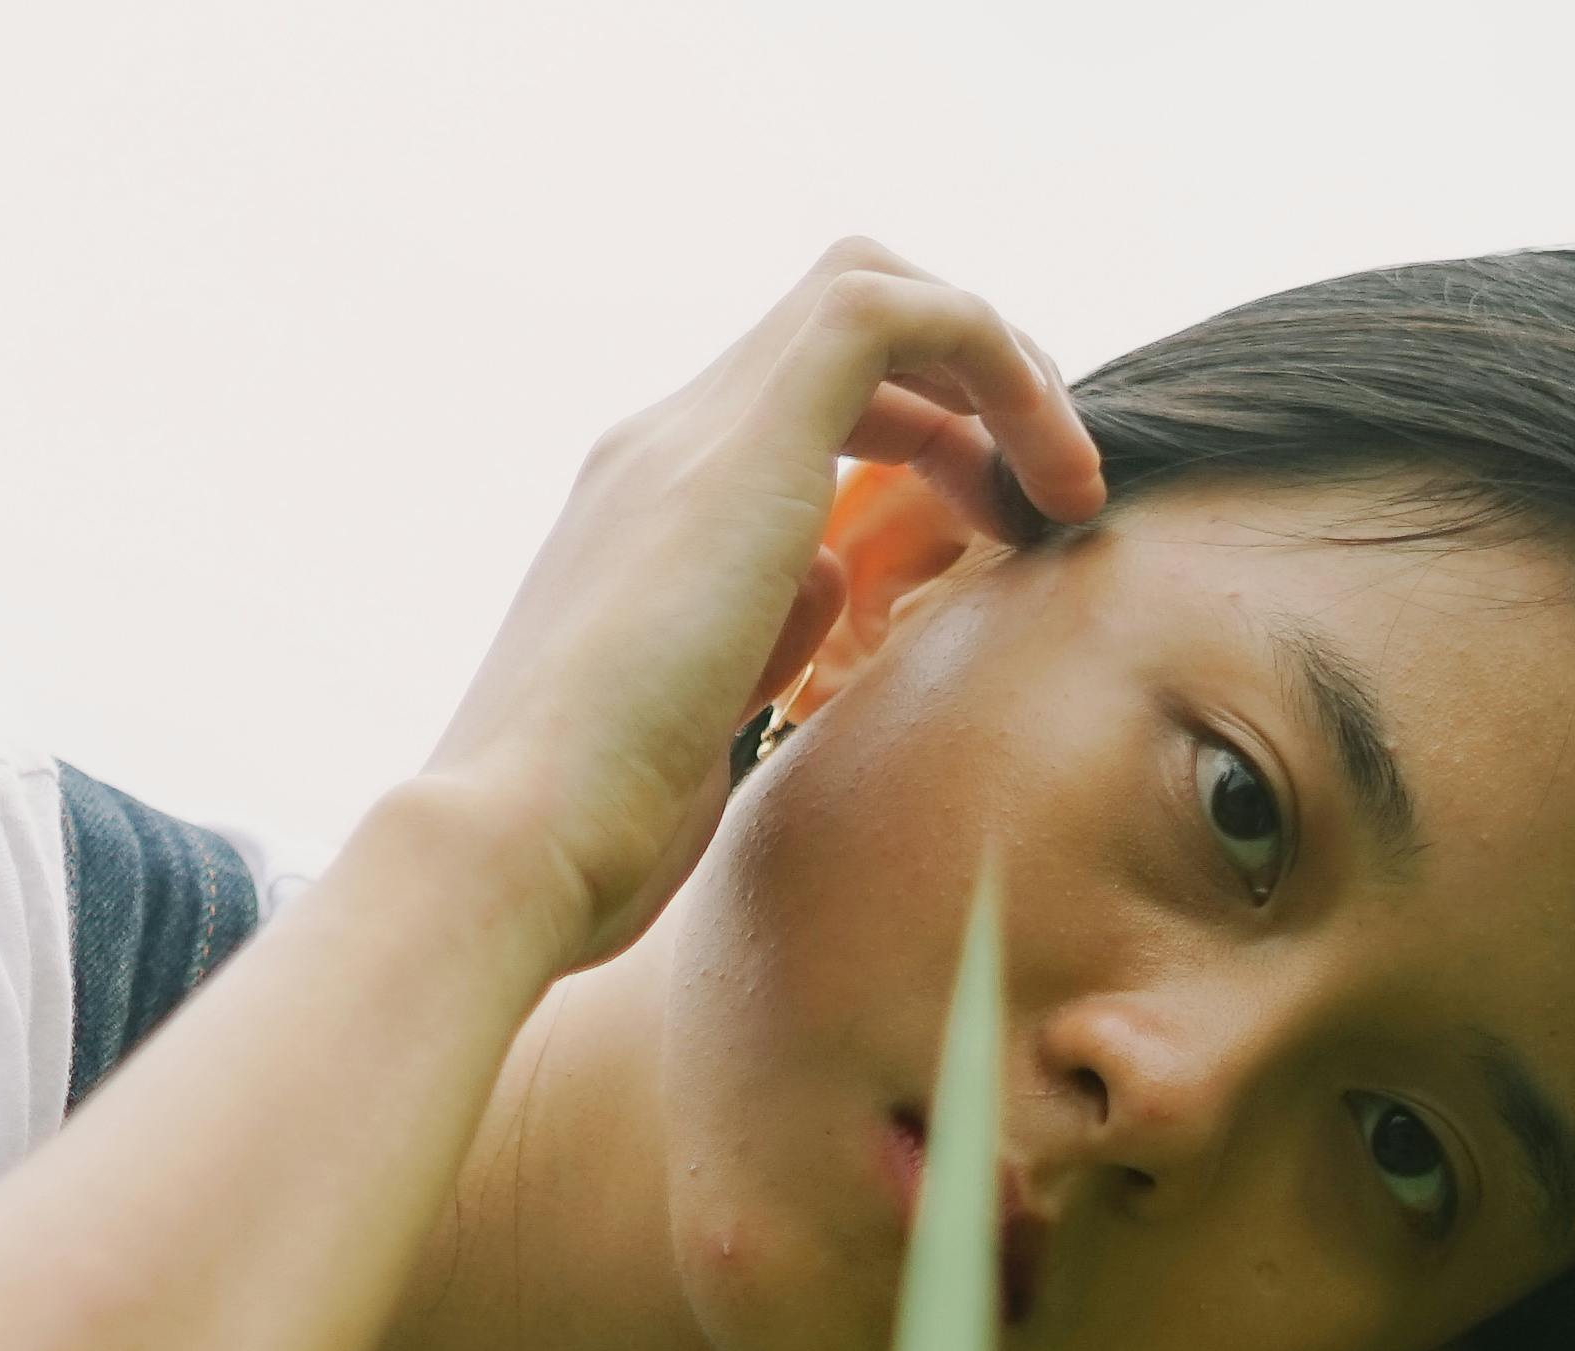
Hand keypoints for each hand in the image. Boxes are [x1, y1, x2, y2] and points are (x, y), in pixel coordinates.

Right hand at [413, 241, 1105, 974]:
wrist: (512, 837)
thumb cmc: (594, 831)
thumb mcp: (701, 724)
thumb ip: (761, 641)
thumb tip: (827, 586)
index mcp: (646, 513)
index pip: (794, 412)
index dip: (913, 442)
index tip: (980, 536)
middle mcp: (662, 446)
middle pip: (838, 333)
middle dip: (964, 390)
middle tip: (1035, 498)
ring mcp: (693, 432)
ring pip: (869, 289)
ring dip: (995, 369)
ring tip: (1062, 483)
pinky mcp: (746, 435)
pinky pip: (895, 313)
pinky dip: (996, 360)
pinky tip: (1048, 473)